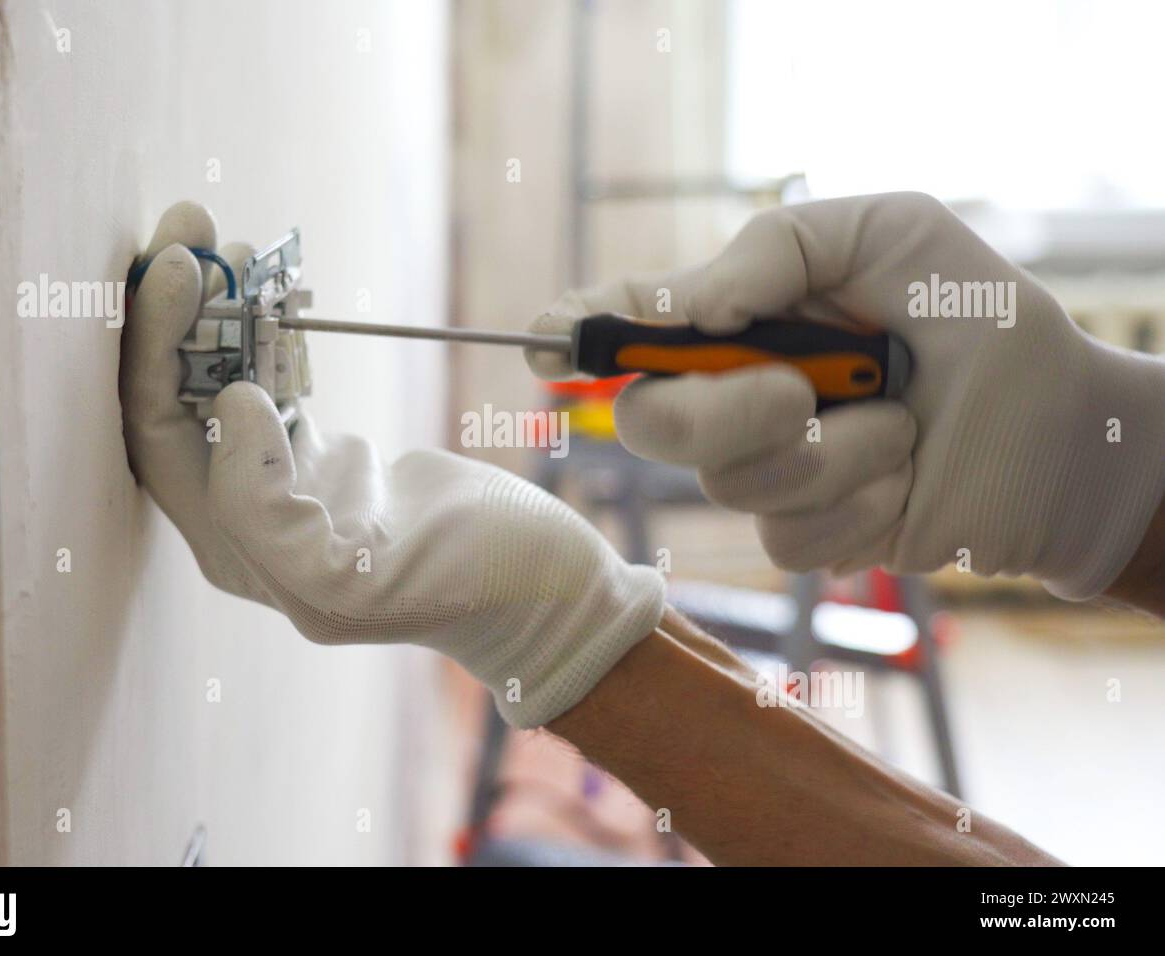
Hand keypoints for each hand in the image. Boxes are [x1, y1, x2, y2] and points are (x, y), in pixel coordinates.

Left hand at [121, 202, 664, 726]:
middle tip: (193, 223)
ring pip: (220, 384)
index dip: (157, 349)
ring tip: (229, 237)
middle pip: (178, 402)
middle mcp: (245, 521)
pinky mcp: (326, 459)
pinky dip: (268, 331)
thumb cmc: (475, 587)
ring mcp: (285, 486)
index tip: (185, 267)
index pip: (162, 438)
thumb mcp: (360, 576)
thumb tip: (230, 401)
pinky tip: (271, 283)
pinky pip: (275, 384)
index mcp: (240, 554)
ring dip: (218, 309)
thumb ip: (265, 511)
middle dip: (177, 310)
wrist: (551, 591)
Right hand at [528, 192, 1164, 598]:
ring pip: (730, 481)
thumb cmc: (978, 319)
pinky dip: (863, 496)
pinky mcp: (805, 534)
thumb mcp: (888, 232)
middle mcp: (737, 394)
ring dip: (834, 448)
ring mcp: (767, 468)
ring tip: (901, 421)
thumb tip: (682, 311)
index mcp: (744, 318)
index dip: (575, 335)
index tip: (545, 345)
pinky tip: (905, 475)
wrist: (1060, 432)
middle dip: (720, 411)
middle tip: (798, 391)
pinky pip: (789, 533)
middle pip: (649, 422)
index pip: (632, 325)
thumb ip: (775, 250)